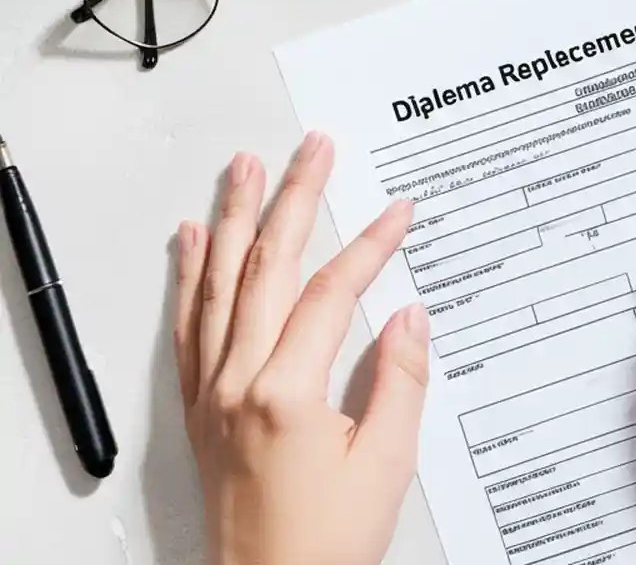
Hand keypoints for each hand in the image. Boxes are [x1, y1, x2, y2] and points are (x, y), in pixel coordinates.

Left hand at [172, 133, 428, 564]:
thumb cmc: (325, 543)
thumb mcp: (384, 466)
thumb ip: (398, 383)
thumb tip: (407, 318)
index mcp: (287, 393)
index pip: (332, 295)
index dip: (368, 246)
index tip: (396, 212)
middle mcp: (239, 383)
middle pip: (266, 269)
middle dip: (292, 201)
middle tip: (311, 150)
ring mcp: (212, 392)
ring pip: (219, 285)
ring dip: (234, 220)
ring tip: (246, 169)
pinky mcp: (200, 409)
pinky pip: (187, 327)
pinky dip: (188, 277)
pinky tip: (192, 240)